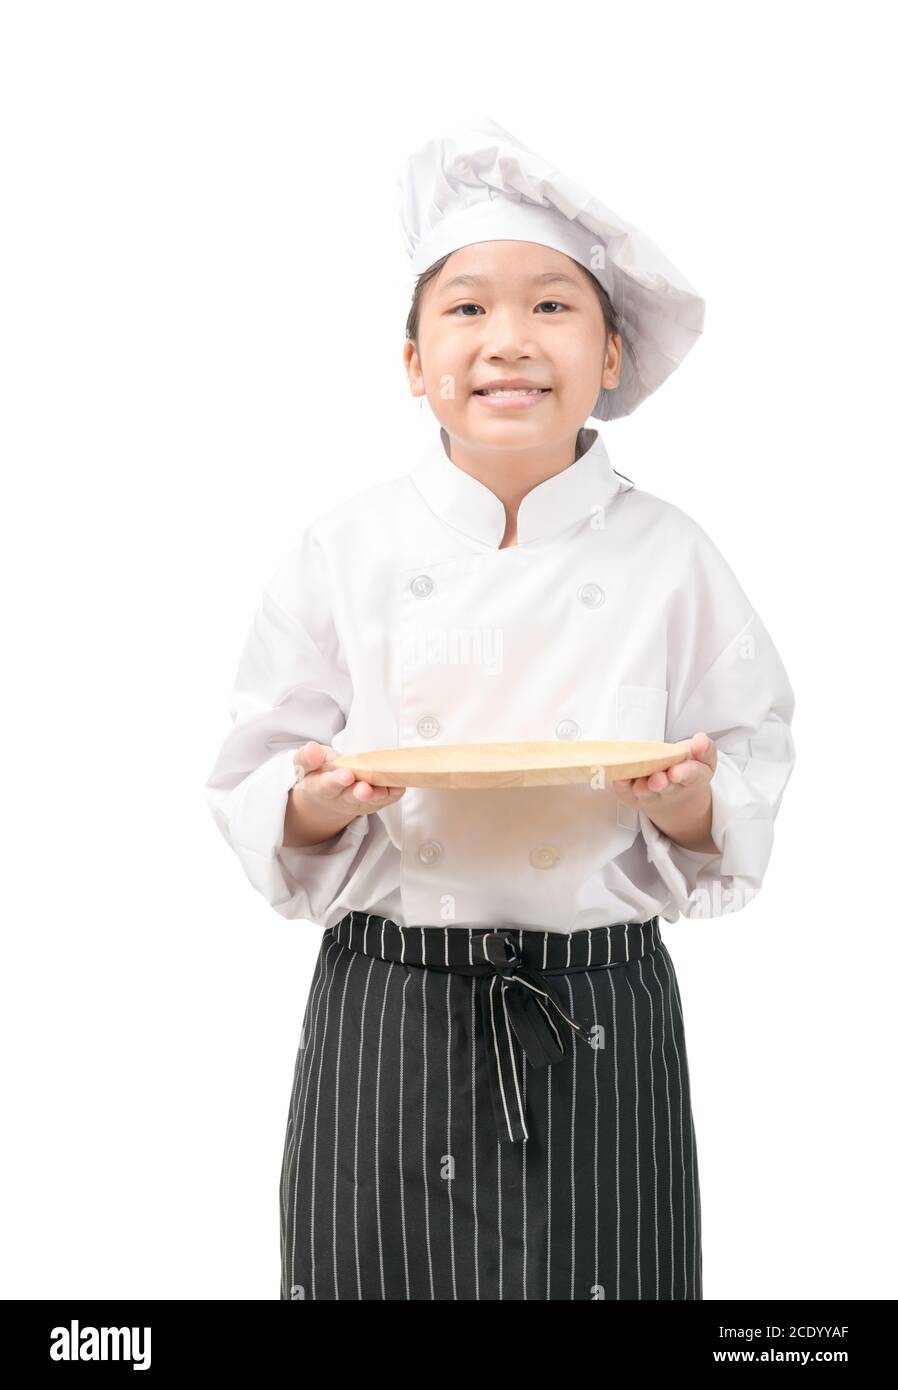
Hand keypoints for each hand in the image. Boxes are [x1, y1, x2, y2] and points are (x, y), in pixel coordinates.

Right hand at [293, 740, 406, 817]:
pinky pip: (384, 801)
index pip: (328, 785)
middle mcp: (340, 798)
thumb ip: (308, 757)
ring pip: (370, 802)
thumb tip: (312, 748)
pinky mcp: (373, 803)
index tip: (346, 775)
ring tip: (385, 790)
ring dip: (379, 796)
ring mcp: (358, 803)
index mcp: (320, 787)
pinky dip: (393, 795)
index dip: (337, 780)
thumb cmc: (317, 774)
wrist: (326, 795)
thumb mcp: (304, 763)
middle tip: (366, 789)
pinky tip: (400, 786)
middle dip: (360, 793)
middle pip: (351, 798)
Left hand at [612, 731, 717, 852]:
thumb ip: (704, 749)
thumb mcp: (704, 760)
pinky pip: (625, 793)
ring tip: (639, 783)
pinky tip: (619, 779)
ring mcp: (650, 795)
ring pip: (644, 792)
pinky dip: (622, 787)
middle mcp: (670, 790)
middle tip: (656, 780)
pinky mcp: (632, 796)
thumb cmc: (688, 770)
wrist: (675, 796)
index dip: (683, 773)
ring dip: (640, 787)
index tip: (676, 772)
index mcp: (692, 779)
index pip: (690, 776)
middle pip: (665, 787)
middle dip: (660, 783)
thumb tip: (700, 739)